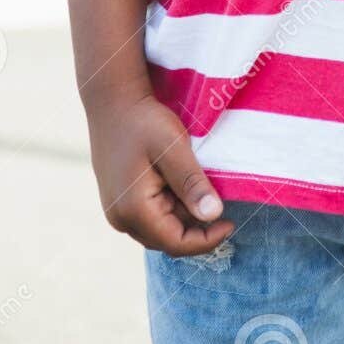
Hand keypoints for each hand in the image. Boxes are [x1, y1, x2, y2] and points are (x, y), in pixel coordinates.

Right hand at [87, 87, 234, 254]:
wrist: (112, 100)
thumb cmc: (143, 121)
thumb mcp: (173, 147)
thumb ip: (192, 183)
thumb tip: (214, 215)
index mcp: (132, 210)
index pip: (176, 243)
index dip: (207, 239)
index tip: (231, 223)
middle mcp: (120, 218)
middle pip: (168, 239)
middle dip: (195, 227)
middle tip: (218, 201)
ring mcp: (117, 211)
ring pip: (160, 229)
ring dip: (183, 215)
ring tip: (198, 184)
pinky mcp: (120, 201)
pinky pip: (150, 216)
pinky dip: (171, 207)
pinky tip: (179, 181)